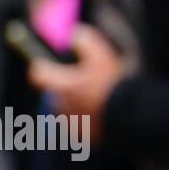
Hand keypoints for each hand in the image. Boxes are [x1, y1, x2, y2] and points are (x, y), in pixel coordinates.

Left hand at [27, 24, 124, 142]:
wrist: (130, 115)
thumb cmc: (114, 85)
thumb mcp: (102, 56)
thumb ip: (86, 41)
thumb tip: (76, 33)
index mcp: (60, 85)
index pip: (37, 74)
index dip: (40, 67)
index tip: (45, 63)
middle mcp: (59, 105)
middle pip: (55, 92)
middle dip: (67, 87)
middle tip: (85, 82)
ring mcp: (69, 122)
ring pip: (67, 109)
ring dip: (77, 103)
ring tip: (100, 99)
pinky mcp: (80, 136)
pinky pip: (78, 125)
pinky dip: (87, 119)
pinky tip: (104, 114)